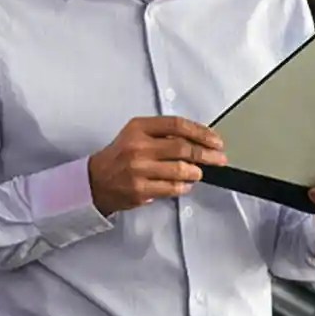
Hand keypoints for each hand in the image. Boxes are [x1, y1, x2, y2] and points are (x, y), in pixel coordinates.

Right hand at [88, 116, 227, 215]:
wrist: (96, 180)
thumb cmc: (120, 155)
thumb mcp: (136, 134)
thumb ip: (163, 133)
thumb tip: (197, 139)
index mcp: (139, 128)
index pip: (177, 125)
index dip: (201, 132)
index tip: (214, 140)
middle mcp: (138, 146)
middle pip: (182, 148)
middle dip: (206, 154)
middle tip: (218, 158)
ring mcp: (139, 169)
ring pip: (180, 170)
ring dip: (196, 172)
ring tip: (198, 172)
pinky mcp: (140, 189)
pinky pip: (172, 188)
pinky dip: (183, 186)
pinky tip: (185, 184)